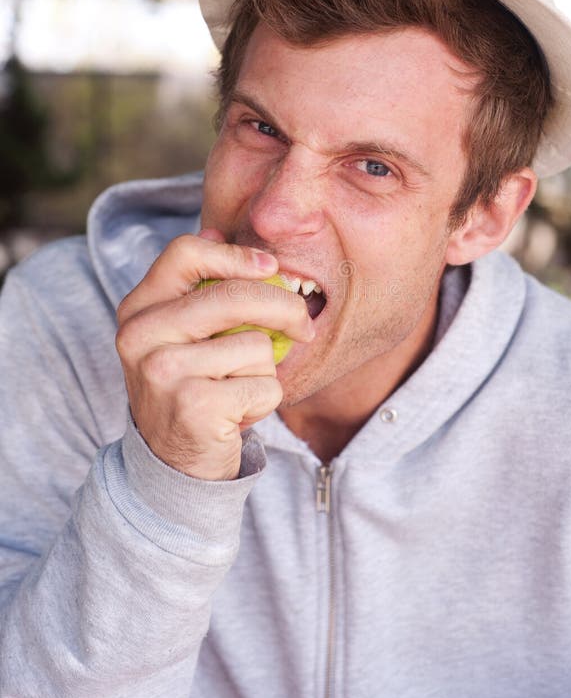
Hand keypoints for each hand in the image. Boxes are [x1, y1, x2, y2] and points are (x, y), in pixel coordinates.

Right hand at [115, 229, 313, 479]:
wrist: (172, 464)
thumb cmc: (191, 386)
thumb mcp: (184, 335)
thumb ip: (202, 290)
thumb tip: (226, 233)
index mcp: (138, 308)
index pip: (185, 252)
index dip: (236, 254)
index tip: (271, 267)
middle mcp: (140, 335)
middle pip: (234, 296)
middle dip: (285, 308)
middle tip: (304, 326)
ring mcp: (163, 371)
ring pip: (256, 345)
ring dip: (263, 371)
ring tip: (237, 389)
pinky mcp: (193, 406)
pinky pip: (263, 386)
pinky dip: (263, 402)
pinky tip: (236, 414)